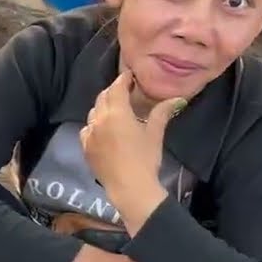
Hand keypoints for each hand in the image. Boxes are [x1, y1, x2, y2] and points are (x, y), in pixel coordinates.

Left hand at [80, 69, 185, 193]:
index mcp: (116, 113)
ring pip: (93, 112)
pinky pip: (86, 129)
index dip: (123, 79)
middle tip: (124, 90)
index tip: (130, 75)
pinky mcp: (85, 148)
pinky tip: (102, 128)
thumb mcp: (155, 133)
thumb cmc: (144, 158)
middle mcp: (99, 120)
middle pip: (103, 98)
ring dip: (103, 106)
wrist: (129, 186)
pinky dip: (94, 123)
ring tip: (114, 108)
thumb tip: (177, 99)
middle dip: (113, 91)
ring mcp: (89, 134)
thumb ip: (162, 112)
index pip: (116, 88)